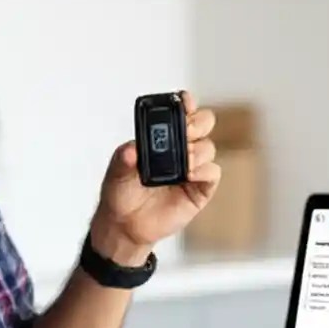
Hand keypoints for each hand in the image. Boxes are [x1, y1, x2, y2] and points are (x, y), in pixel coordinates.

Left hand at [90, 91, 220, 259]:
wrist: (126, 226)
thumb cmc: (121, 194)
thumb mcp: (116, 173)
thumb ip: (123, 159)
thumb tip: (130, 149)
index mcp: (162, 137)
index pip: (181, 111)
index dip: (186, 102)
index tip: (184, 101)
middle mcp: (181, 148)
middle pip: (203, 123)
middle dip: (197, 123)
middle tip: (186, 132)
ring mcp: (193, 168)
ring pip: (209, 147)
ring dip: (198, 150)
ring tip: (184, 162)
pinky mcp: (200, 188)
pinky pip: (213, 173)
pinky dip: (205, 171)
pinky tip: (190, 176)